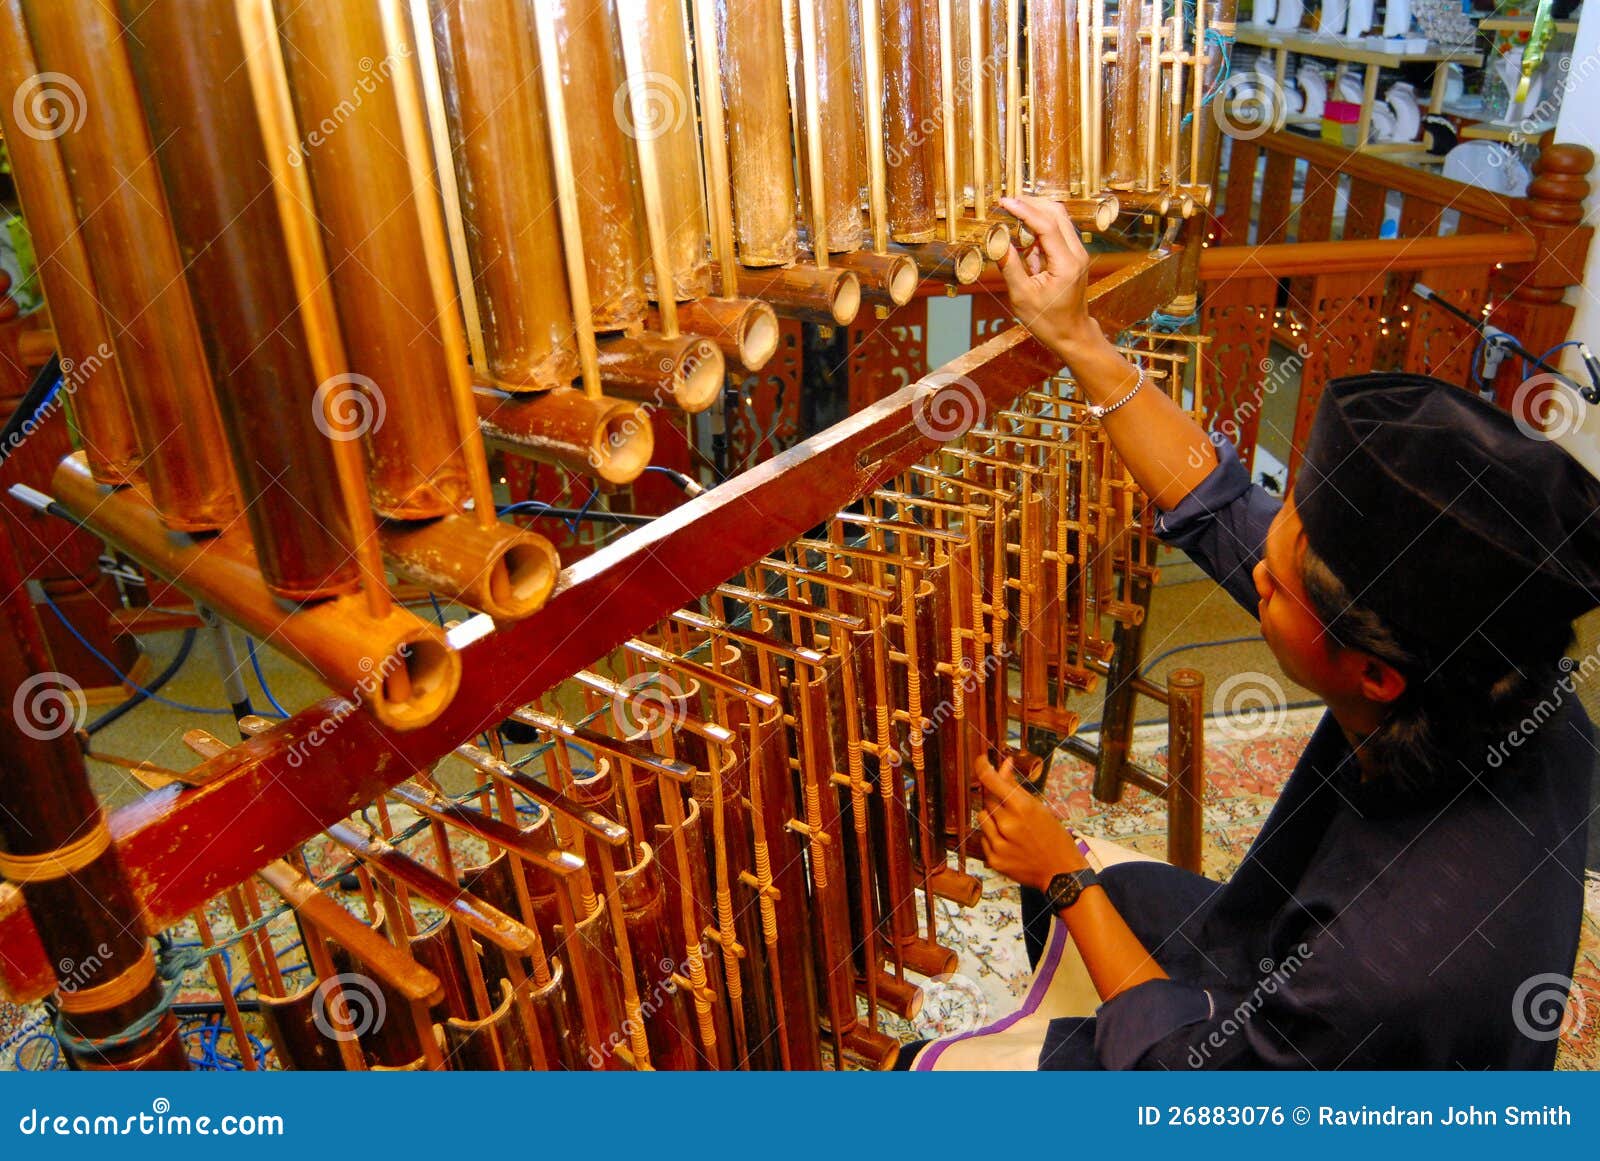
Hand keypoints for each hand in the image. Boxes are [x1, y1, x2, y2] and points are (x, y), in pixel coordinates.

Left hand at [975, 753, 1084, 890]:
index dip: (982, 766)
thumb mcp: (1040, 808)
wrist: (1061, 874)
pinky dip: (993, 836)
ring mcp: (999, 844)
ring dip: (993, 817)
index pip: (991, 780)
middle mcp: (1007, 825)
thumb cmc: (1054, 838)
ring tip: (1012, 827)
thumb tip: (1003, 765)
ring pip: (982, 817)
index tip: (981, 761)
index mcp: (1022, 808)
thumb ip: (1016, 787)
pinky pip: (984, 838)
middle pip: (987, 798)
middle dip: (996, 797)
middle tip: (1011, 806)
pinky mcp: (994, 860)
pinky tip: (1010, 842)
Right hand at [996, 195, 1104, 362]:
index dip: (1024, 210)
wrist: (1071, 334)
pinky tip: (1024, 232)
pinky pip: (1058, 231)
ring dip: (1036, 212)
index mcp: (1066, 264)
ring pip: (1059, 219)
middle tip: (1007, 203)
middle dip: (1032, 204)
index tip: (1005, 202)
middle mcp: (1077, 253)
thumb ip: (1010, 266)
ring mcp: (1078, 253)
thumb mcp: (1022, 296)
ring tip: (1012, 214)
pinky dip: (1041, 225)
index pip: (1046, 225)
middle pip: (1057, 213)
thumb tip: (997, 241)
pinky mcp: (1074, 255)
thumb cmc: (1047, 321)